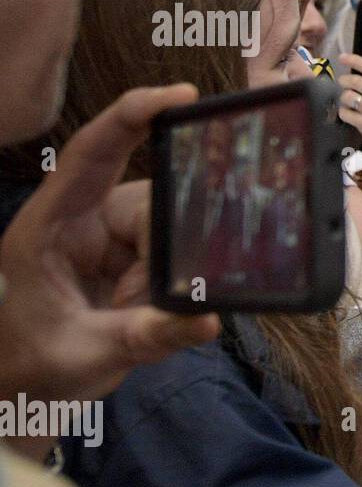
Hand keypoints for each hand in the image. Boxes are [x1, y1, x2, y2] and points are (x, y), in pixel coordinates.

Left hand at [0, 85, 219, 402]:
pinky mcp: (134, 259)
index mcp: (50, 223)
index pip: (93, 151)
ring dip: (164, 276)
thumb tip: (208, 319)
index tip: (182, 96)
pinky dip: (171, 286)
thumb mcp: (89, 355)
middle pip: (149, 201)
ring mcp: (110, 238)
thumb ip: (148, 337)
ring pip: (169, 230)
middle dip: (163, 248)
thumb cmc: (36, 364)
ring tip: (137, 318)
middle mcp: (83, 219)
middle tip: (146, 299)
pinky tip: (151, 313)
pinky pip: (172, 255)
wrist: (27, 390)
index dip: (133, 114)